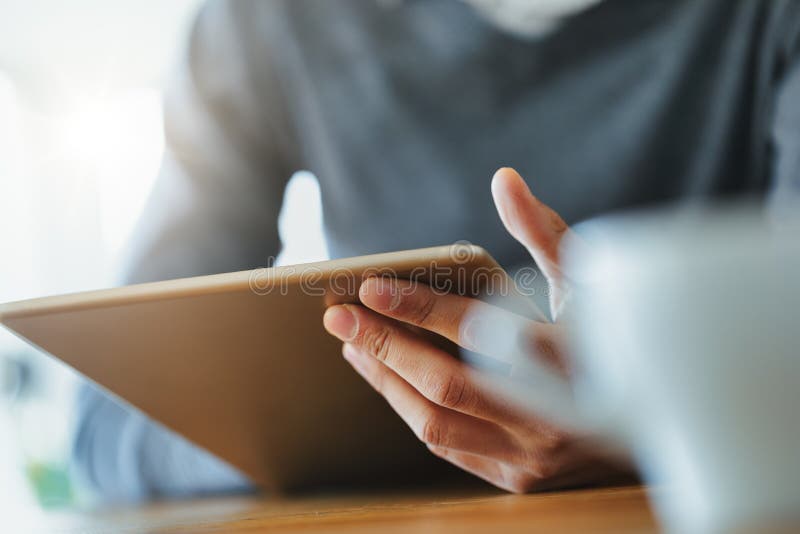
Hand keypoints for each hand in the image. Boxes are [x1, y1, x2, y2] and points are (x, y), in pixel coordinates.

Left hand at [323, 168, 630, 491]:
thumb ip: (543, 232)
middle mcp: (550, 415)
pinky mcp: (520, 477)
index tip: (370, 288)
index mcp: (569, 358)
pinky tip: (390, 382)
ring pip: (437, 421)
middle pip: (444, 381)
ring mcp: (533, 454)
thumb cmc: (618, 338)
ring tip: (355, 347)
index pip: (475, 329)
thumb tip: (504, 180)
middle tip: (339, 317)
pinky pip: (450, 447)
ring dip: (387, 382)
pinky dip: (412, 411)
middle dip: (384, 345)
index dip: (417, 307)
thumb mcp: (591, 281)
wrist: (659, 416)